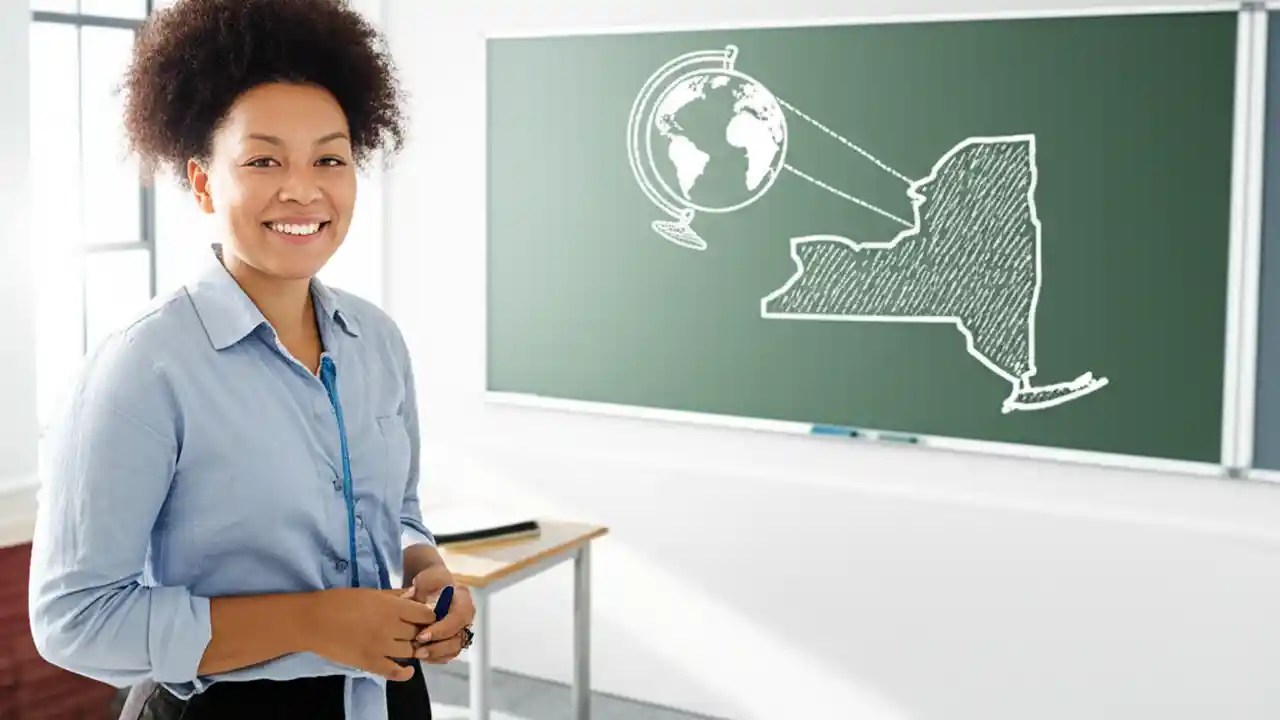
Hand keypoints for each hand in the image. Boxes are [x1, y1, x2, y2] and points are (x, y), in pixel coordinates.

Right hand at [303, 588, 438, 680]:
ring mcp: (381, 646)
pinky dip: (404, 672)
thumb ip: (394, 594)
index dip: (427, 616)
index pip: (425, 614)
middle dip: (419, 632)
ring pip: (410, 651)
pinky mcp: (370, 662)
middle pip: (418, 633)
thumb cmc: (339, 601)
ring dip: (410, 648)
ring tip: (405, 645)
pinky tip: (407, 669)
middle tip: (413, 631)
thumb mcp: (370, 592)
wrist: (313, 621)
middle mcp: (391, 627)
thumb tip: (414, 592)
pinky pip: (395, 671)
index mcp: (391, 607)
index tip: (422, 617)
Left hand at [401, 566, 475, 663]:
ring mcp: (461, 630)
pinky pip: (449, 655)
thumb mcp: (426, 577)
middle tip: (417, 650)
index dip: (443, 629)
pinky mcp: (454, 640)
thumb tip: (410, 599)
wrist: (433, 587)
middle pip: (459, 638)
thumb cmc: (431, 581)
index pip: (459, 617)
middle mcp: (466, 617)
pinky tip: (421, 656)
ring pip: (454, 649)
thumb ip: (421, 586)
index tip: (421, 636)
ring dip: (436, 654)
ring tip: (417, 654)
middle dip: (438, 647)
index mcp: (463, 600)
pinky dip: (435, 658)